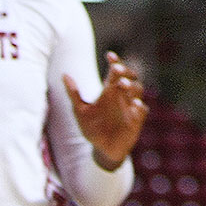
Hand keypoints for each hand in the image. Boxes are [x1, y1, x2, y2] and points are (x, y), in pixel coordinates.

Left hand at [64, 51, 149, 170]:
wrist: (102, 150)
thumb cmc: (92, 127)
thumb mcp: (80, 110)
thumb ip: (74, 93)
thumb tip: (64, 74)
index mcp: (111, 90)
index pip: (116, 71)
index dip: (115, 61)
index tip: (109, 55)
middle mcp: (123, 95)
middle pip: (131, 76)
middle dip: (126, 71)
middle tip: (117, 69)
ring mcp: (131, 106)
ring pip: (138, 90)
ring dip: (131, 86)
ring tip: (121, 85)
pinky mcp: (137, 120)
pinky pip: (142, 110)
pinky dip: (139, 106)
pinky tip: (133, 104)